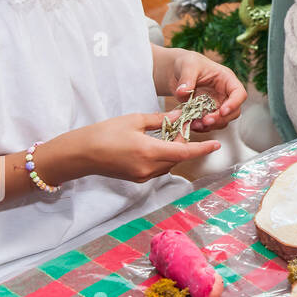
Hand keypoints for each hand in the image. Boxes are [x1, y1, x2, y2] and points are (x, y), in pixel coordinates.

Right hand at [41, 113, 220, 184]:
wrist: (79, 154)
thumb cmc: (104, 133)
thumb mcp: (134, 120)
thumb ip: (160, 120)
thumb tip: (179, 117)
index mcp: (150, 152)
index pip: (184, 152)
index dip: (202, 149)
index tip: (216, 144)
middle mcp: (148, 168)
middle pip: (178, 158)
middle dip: (185, 144)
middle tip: (182, 126)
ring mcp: (142, 176)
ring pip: (169, 164)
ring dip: (174, 151)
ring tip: (170, 134)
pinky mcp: (136, 178)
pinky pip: (158, 168)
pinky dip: (164, 157)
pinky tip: (158, 144)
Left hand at [169, 50, 246, 130]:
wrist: (177, 72)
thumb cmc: (188, 63)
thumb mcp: (188, 66)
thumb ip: (187, 78)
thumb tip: (183, 92)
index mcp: (226, 80)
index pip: (239, 93)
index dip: (234, 103)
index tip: (222, 111)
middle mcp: (225, 94)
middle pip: (234, 111)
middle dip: (221, 119)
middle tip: (206, 121)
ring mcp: (216, 105)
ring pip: (222, 121)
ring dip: (211, 126)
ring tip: (194, 125)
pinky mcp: (206, 113)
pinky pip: (208, 125)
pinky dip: (200, 127)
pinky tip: (189, 125)